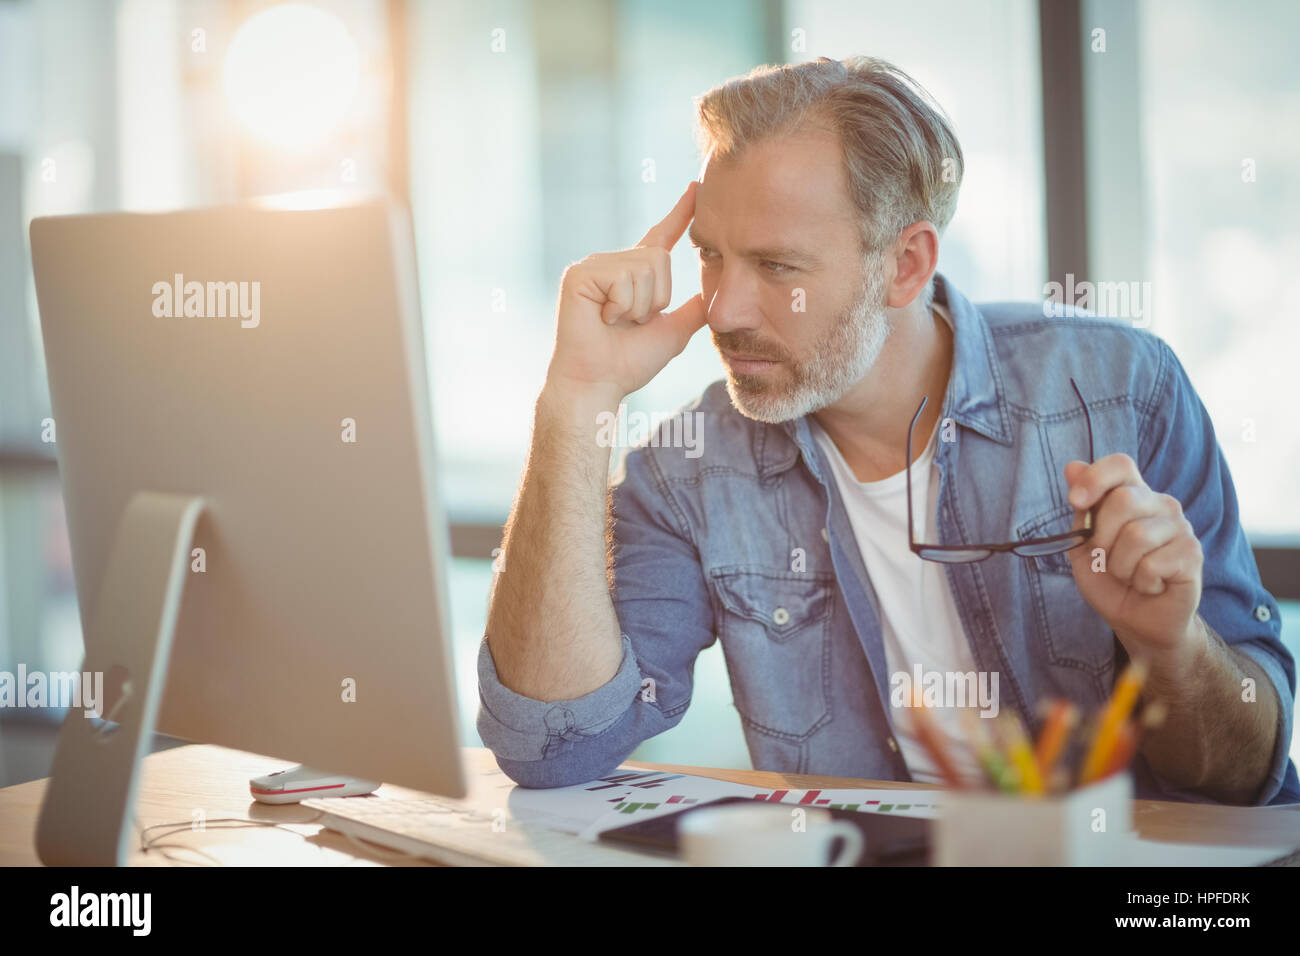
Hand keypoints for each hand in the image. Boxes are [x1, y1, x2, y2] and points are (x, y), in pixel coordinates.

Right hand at [546, 181, 708, 402]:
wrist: (599, 384)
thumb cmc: (628, 363)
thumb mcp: (672, 332)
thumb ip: (692, 310)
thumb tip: (711, 294)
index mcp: (633, 275)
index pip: (661, 237)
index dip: (680, 214)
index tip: (698, 189)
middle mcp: (613, 264)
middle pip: (659, 258)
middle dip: (656, 299)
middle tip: (630, 323)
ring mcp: (594, 266)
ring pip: (644, 267)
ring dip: (638, 306)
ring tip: (615, 322)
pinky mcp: (579, 274)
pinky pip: (623, 277)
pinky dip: (621, 305)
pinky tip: (602, 319)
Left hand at [1062, 453, 1204, 665]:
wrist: (1137, 620)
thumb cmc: (1110, 580)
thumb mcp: (1082, 545)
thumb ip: (1081, 509)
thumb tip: (1072, 466)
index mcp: (1133, 495)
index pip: (1120, 465)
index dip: (1096, 478)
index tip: (1076, 502)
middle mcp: (1160, 504)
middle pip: (1123, 500)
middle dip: (1102, 539)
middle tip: (1108, 561)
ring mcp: (1180, 527)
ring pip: (1136, 535)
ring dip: (1121, 567)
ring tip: (1130, 576)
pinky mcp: (1192, 553)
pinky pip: (1152, 563)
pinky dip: (1140, 582)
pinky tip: (1150, 585)